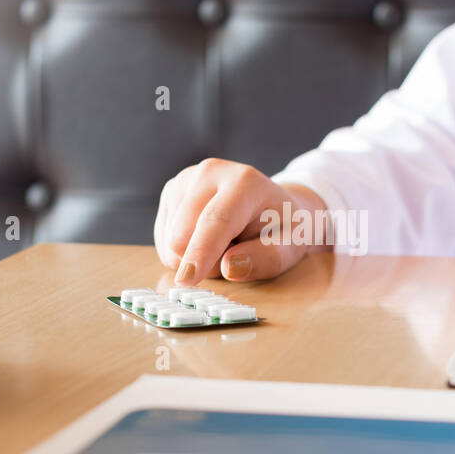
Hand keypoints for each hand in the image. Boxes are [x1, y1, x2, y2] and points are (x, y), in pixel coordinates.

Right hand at [154, 158, 327, 284]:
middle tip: (236, 252)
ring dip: (196, 257)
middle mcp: (209, 173)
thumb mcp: (291, 247)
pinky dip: (185, 251)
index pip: (216, 220)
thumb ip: (266, 259)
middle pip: (183, 234)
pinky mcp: (171, 193)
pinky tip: (205, 237)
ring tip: (224, 243)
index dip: (201, 252)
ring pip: (170, 242)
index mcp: (244, 182)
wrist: (273, 205)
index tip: (187, 280)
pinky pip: (163, 241)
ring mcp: (185, 180)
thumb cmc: (283, 228)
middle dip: (205, 262)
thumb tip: (230, 267)